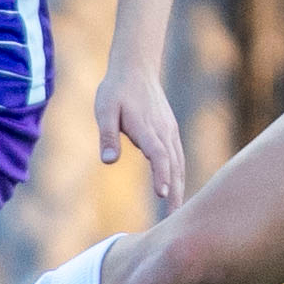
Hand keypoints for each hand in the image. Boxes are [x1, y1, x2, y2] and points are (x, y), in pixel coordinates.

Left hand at [95, 61, 185, 207]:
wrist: (136, 67)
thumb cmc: (116, 90)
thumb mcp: (105, 110)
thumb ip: (107, 135)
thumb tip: (108, 161)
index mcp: (147, 128)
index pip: (158, 156)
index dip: (162, 175)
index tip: (163, 195)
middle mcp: (163, 131)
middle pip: (173, 165)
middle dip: (176, 191)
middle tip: (175, 216)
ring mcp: (169, 130)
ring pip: (178, 162)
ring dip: (179, 185)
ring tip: (177, 209)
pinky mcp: (170, 130)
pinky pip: (178, 155)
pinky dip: (179, 173)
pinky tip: (176, 186)